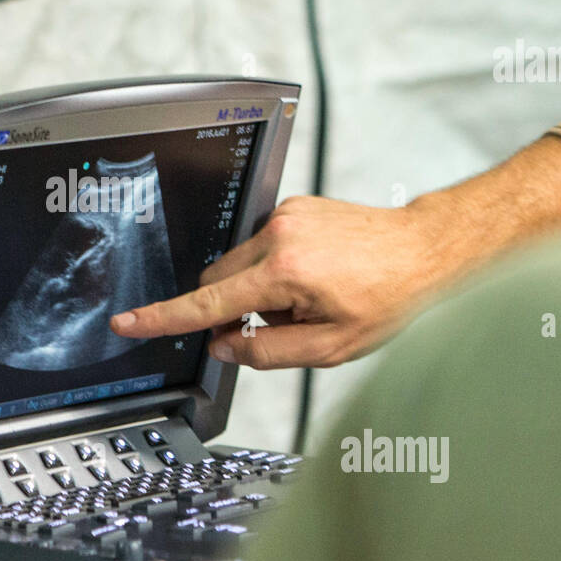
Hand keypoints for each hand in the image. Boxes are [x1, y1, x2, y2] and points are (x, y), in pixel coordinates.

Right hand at [109, 137, 560, 368]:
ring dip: (258, 293)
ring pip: (240, 266)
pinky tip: (315, 281)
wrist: (432, 251)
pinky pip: (261, 248)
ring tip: (311, 302)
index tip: (128, 322)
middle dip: (235, 311)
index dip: (164, 318)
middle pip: (219, 281)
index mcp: (285, 270)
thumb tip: (226, 347)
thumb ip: (268, 352)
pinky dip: (274, 272)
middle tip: (282, 328)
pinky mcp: (296, 208)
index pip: (207, 302)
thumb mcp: (333, 347)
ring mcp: (287, 215)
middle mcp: (279, 233)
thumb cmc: (396, 296)